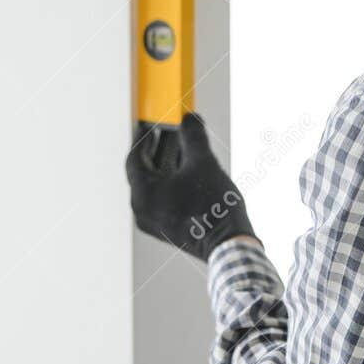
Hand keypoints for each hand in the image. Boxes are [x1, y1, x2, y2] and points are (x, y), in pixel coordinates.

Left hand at [126, 112, 254, 261]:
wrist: (229, 245)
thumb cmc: (212, 206)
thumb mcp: (203, 163)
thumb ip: (193, 136)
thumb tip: (189, 118)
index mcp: (143, 194)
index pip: (134, 159)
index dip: (143, 138)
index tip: (149, 125)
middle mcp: (142, 210)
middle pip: (144, 173)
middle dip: (157, 150)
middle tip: (166, 132)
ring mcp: (154, 222)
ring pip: (154, 186)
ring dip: (166, 165)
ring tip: (181, 147)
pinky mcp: (167, 228)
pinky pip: (162, 198)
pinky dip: (171, 182)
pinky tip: (187, 170)